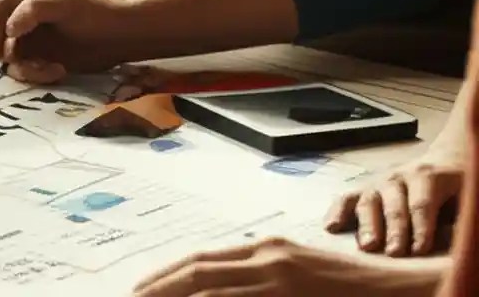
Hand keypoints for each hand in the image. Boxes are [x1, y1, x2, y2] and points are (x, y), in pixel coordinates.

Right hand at [0, 0, 131, 83]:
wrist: (120, 38)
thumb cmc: (95, 13)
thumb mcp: (66, 4)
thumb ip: (34, 10)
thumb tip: (8, 30)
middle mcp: (22, 19)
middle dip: (5, 53)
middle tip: (21, 62)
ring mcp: (29, 41)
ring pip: (9, 59)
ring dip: (25, 68)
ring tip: (50, 69)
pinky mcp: (39, 61)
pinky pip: (25, 72)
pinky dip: (37, 75)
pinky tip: (58, 71)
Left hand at [133, 238, 444, 296]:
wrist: (398, 288)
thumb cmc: (349, 287)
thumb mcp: (298, 270)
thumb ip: (260, 275)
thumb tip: (218, 285)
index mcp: (266, 247)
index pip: (203, 259)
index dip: (167, 274)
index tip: (141, 288)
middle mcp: (268, 257)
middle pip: (198, 270)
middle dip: (160, 286)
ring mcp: (280, 279)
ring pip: (212, 291)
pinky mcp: (291, 296)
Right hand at [324, 154, 464, 255]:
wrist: (442, 163)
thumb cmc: (455, 188)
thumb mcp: (465, 196)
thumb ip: (459, 214)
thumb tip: (457, 234)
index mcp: (427, 176)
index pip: (421, 204)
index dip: (421, 228)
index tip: (420, 250)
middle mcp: (398, 176)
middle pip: (393, 204)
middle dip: (394, 230)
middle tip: (394, 252)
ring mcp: (377, 181)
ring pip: (368, 201)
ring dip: (367, 225)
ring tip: (368, 246)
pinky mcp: (363, 188)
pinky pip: (346, 198)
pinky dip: (336, 211)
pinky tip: (331, 227)